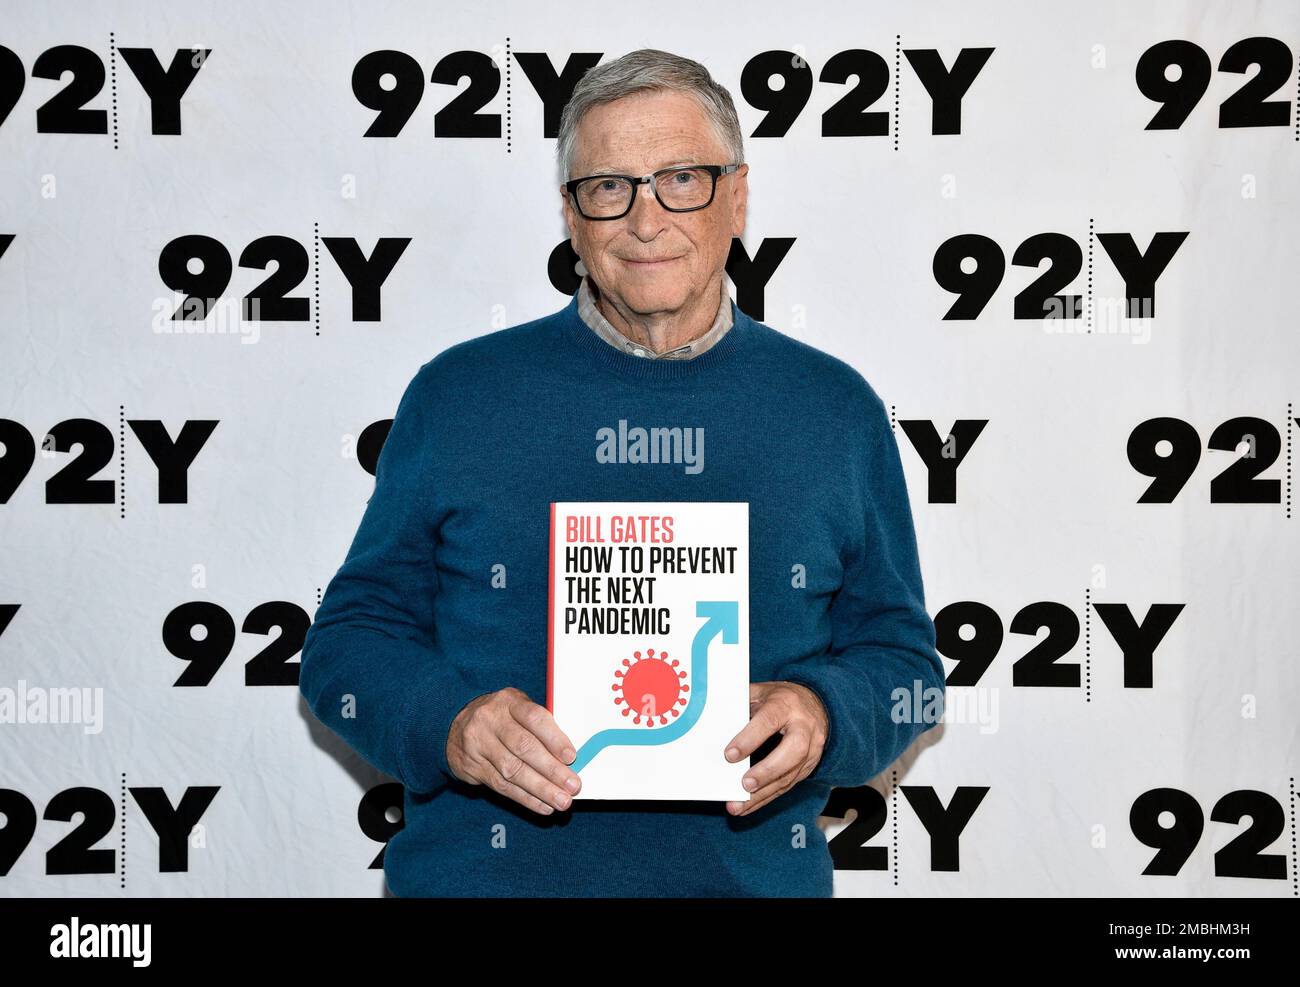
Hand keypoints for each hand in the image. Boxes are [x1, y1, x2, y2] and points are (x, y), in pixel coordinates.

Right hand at [446, 687, 581, 814]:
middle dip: (551, 770)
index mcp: (509, 701)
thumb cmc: (499, 718)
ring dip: (541, 789)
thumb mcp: (517, 708)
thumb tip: (570, 757)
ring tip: (561, 801)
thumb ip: (541, 727)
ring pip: (512, 770)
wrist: (454, 725)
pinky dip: (525, 798)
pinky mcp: (472, 766)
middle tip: (572, 786)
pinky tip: (543, 806)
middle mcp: (491, 720)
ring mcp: (478, 744)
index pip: (534, 718)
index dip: (554, 738)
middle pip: (524, 747)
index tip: (571, 757)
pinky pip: (501, 786)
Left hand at [723, 681, 827, 815]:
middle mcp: (804, 727)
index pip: (769, 721)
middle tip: (744, 785)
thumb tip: (713, 721)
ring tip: (739, 804)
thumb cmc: (781, 699)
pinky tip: (749, 805)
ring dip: (763, 793)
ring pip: (790, 774)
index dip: (750, 738)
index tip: (730, 755)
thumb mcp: (761, 692)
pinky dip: (766, 797)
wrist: (816, 705)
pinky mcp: (809, 766)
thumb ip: (741, 705)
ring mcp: (811, 748)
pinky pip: (788, 785)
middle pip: (792, 751)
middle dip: (767, 770)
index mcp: (786, 704)